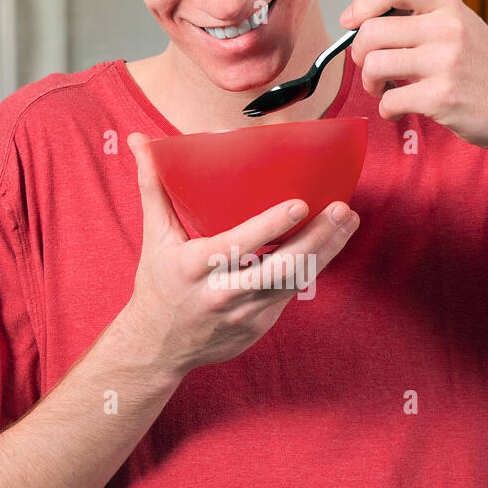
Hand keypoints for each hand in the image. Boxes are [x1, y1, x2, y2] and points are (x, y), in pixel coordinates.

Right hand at [123, 134, 359, 376]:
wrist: (158, 346)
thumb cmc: (158, 284)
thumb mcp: (154, 238)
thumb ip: (153, 188)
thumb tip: (139, 140)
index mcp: (196, 267)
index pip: (237, 245)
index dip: (270, 227)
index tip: (299, 204)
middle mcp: (223, 293)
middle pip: (280, 267)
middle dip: (317, 239)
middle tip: (342, 208)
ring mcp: (246, 312)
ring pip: (295, 281)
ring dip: (326, 250)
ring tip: (348, 221)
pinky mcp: (260, 324)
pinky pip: (292, 292)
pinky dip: (314, 266)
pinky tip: (332, 242)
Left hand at [340, 0, 487, 154]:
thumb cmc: (487, 72)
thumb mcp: (461, 28)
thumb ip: (422, 20)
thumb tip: (364, 18)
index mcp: (449, 7)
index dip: (363, 3)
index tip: (351, 21)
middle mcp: (447, 29)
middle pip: (372, 30)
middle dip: (360, 54)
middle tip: (372, 68)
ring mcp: (446, 63)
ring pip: (375, 65)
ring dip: (370, 83)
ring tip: (384, 90)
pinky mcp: (442, 97)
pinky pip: (389, 101)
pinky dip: (387, 110)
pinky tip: (399, 111)